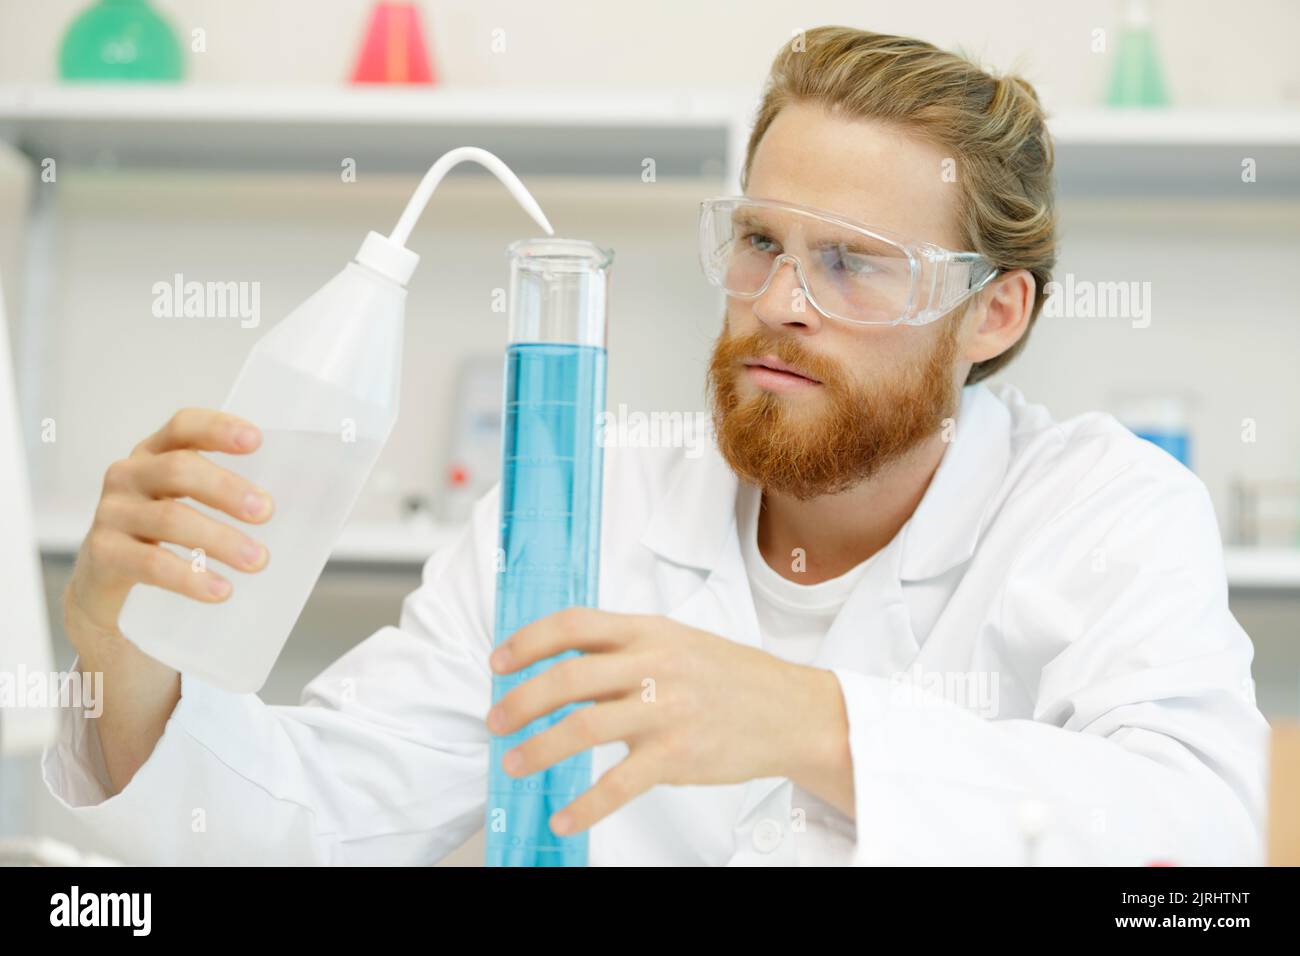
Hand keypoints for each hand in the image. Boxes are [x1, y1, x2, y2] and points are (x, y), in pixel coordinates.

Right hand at [64, 408, 274, 657]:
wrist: (106, 587)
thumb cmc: (165, 537)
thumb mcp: (192, 507)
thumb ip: (233, 499)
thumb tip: (316, 503)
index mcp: (156, 454)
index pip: (183, 427)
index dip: (218, 429)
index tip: (256, 440)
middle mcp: (129, 476)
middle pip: (179, 470)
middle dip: (227, 489)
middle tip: (267, 511)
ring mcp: (111, 514)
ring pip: (170, 520)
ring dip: (220, 540)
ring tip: (258, 560)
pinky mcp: (103, 555)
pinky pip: (150, 563)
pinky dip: (190, 577)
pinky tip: (220, 590)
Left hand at [487, 607, 852, 835]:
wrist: (790, 711)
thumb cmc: (729, 676)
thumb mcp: (677, 641)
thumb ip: (626, 646)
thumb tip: (563, 660)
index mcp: (648, 631)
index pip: (573, 625)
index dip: (527, 641)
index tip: (498, 661)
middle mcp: (653, 665)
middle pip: (566, 678)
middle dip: (519, 702)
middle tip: (495, 722)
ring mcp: (665, 711)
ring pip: (582, 729)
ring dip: (537, 750)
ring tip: (514, 764)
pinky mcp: (677, 755)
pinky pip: (618, 785)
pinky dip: (584, 806)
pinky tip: (562, 818)